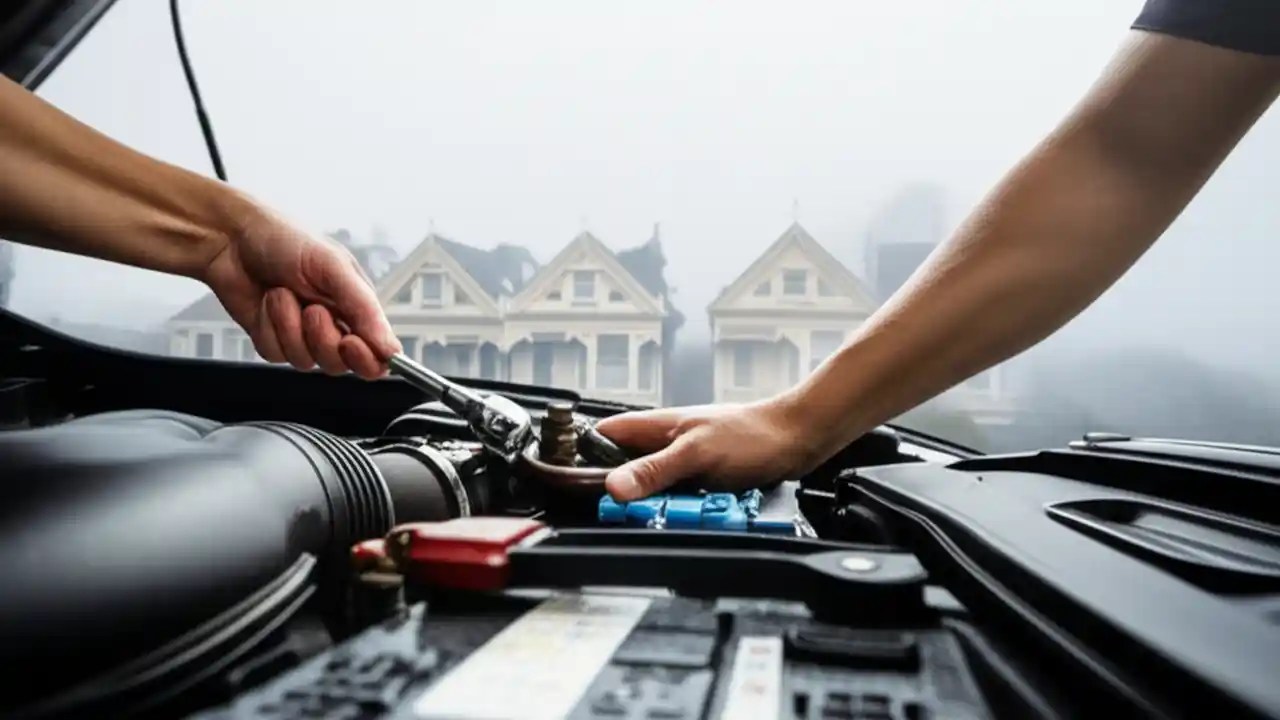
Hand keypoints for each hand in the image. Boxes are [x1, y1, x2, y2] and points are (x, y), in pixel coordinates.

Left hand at [200, 201, 400, 378]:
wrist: (230, 237)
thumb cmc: (284, 239)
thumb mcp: (333, 267)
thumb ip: (364, 310)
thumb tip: (392, 349)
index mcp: (356, 307)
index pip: (376, 354)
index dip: (366, 358)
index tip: (350, 343)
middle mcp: (333, 325)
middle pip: (340, 364)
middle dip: (322, 338)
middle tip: (312, 310)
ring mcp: (301, 335)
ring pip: (306, 361)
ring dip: (290, 327)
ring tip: (282, 294)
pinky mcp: (273, 340)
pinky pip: (276, 354)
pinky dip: (268, 328)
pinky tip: (266, 303)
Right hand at [596, 396, 826, 500]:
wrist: (797, 439)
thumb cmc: (751, 434)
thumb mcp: (695, 454)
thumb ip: (653, 470)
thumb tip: (612, 488)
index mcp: (652, 426)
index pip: (600, 437)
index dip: (584, 458)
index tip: (580, 487)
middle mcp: (662, 443)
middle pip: (624, 473)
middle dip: (628, 496)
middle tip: (638, 512)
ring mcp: (681, 462)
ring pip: (651, 492)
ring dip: (659, 507)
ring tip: (676, 513)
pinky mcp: (700, 480)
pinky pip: (679, 502)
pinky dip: (684, 511)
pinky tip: (695, 515)